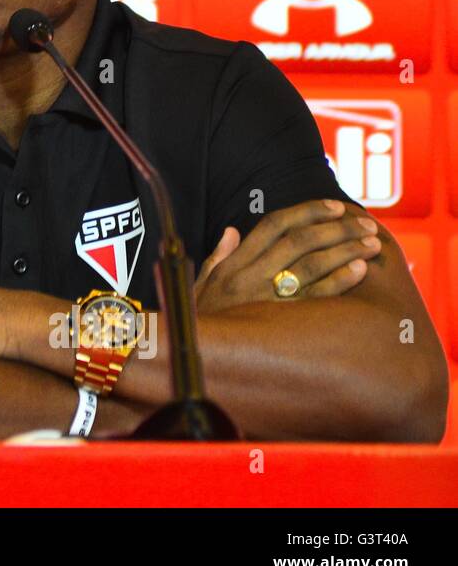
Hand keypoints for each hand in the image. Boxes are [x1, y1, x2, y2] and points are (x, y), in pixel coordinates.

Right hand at [195, 199, 381, 313]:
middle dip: (337, 228)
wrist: (193, 359)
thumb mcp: (200, 286)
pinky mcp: (279, 322)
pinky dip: (338, 281)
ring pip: (311, 264)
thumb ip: (218, 258)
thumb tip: (231, 232)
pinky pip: (314, 297)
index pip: (274, 225)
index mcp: (234, 263)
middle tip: (365, 224)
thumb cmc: (200, 323)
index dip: (307, 211)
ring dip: (345, 250)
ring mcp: (264, 298)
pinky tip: (359, 270)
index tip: (334, 207)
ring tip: (371, 243)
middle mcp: (249, 275)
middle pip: (299, 240)